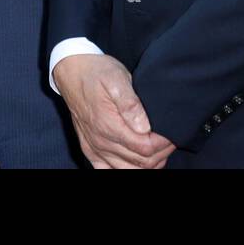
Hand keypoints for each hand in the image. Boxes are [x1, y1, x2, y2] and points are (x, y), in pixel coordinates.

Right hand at [54, 54, 175, 168]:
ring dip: (147, 165)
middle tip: (170, 139)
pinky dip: (127, 170)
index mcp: (110, 126)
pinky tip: (137, 162)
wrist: (71, 72)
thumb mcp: (116, 78)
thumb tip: (145, 127)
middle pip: (140, 163)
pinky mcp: (90, 150)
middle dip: (160, 153)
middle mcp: (101, 142)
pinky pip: (107, 172)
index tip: (172, 133)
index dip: (163, 144)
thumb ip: (130, 104)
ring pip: (128, 171)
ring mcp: (95, 149)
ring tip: (158, 150)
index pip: (145, 148)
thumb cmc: (96, 73)